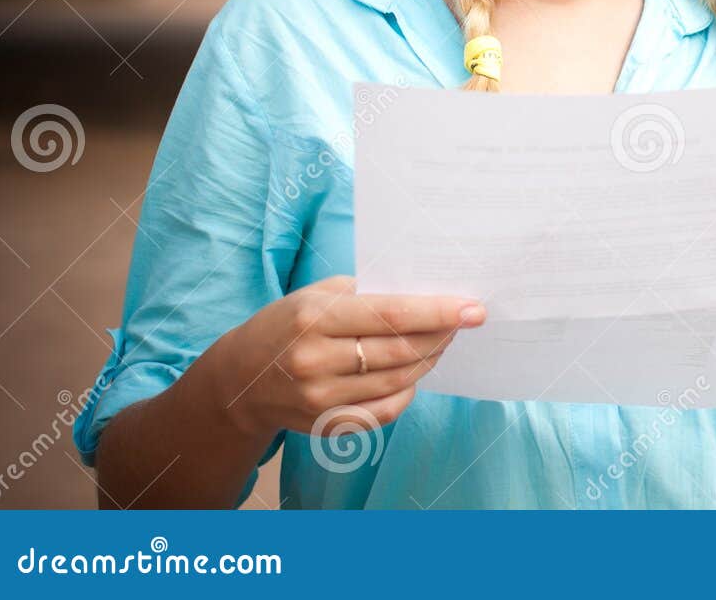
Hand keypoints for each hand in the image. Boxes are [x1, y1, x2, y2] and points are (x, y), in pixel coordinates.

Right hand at [205, 274, 486, 439]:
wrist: (240, 379)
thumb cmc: (288, 324)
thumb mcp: (317, 294)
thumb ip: (367, 293)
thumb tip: (427, 291)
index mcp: (315, 318)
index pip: (391, 316)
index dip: (438, 313)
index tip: (474, 309)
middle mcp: (316, 360)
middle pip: (400, 351)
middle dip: (441, 335)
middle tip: (463, 321)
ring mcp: (320, 399)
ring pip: (398, 382)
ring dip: (429, 359)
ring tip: (443, 341)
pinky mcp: (326, 424)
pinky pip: (384, 412)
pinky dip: (408, 392)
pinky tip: (414, 372)